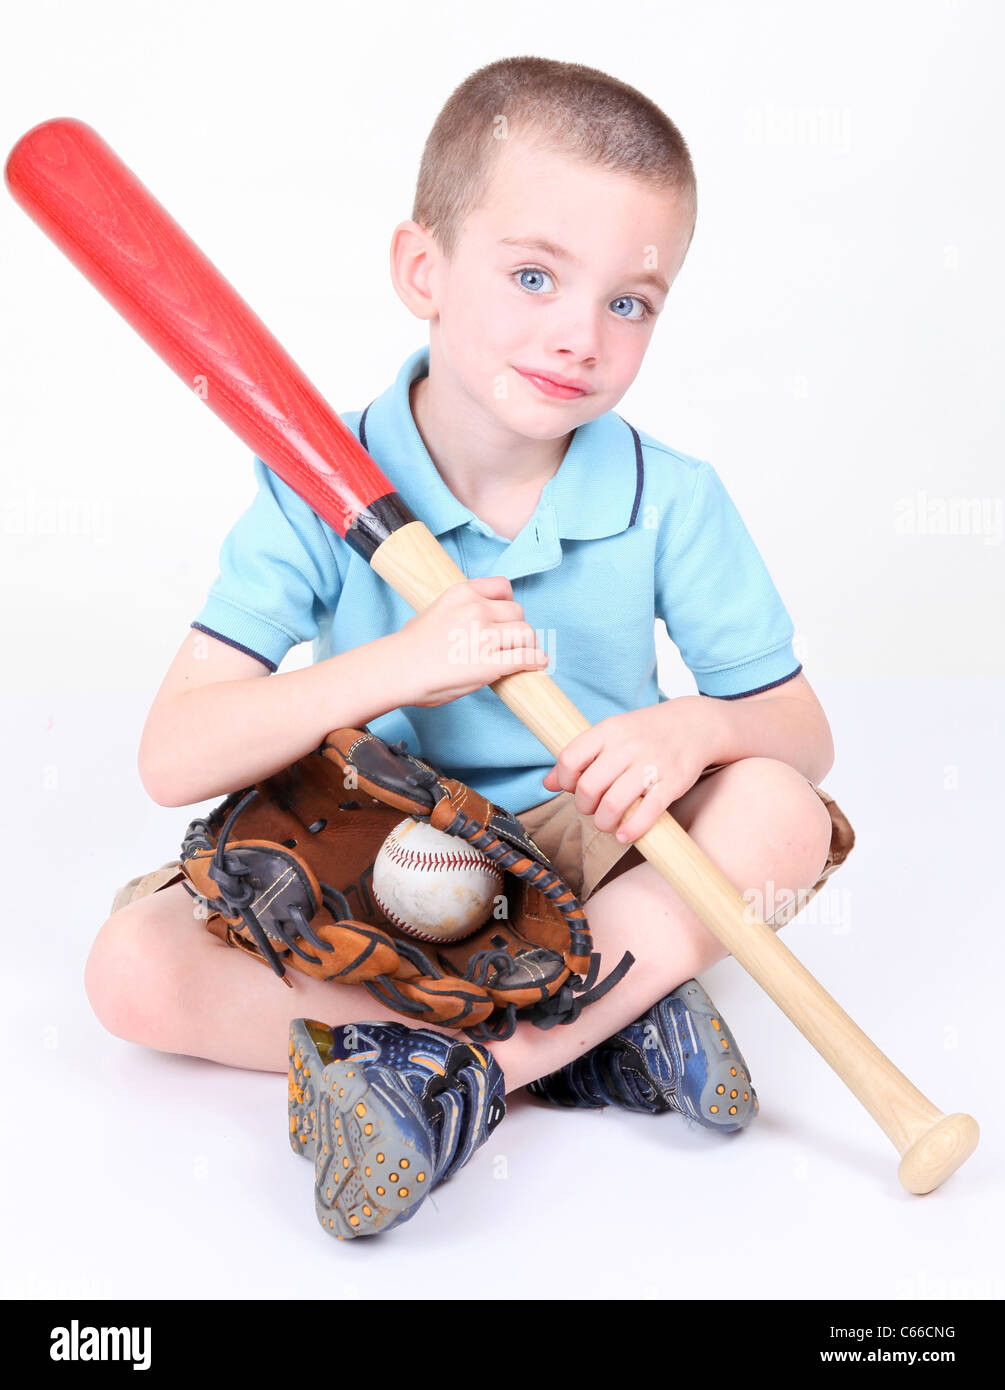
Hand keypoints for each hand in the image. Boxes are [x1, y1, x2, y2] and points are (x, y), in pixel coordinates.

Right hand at [394, 576, 548, 708]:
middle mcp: (476, 609)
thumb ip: (460, 610)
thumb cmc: (409, 646)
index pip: (502, 586)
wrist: (396, 669)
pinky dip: (536, 661)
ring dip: (526, 644)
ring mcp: (484, 636)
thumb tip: (479, 619)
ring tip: (521, 654)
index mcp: (462, 593)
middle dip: (516, 626)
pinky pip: (526, 657)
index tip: (505, 616)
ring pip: (526, 633)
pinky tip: (538, 664)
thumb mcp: (434, 610)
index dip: (508, 602)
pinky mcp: (490, 663)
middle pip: (518, 611)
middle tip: (508, 642)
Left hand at [541, 698, 725, 843]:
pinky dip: (632, 830)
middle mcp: (628, 746)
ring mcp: (652, 764)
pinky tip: (625, 834)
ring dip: (604, 822)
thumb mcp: (611, 734)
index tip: (574, 788)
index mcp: (609, 730)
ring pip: (614, 804)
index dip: (566, 781)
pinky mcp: (673, 782)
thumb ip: (581, 757)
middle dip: (585, 807)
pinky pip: (647, 813)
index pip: (570, 758)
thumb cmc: (646, 733)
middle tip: (593, 809)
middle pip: (589, 787)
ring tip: (608, 823)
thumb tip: (548, 784)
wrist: (695, 724)